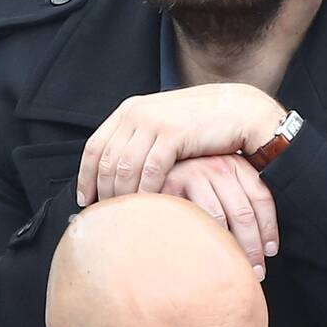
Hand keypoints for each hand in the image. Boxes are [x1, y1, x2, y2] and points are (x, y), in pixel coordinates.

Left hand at [76, 84, 287, 206]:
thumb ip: (143, 137)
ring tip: (127, 216)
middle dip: (103, 192)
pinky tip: (149, 206)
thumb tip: (122, 166)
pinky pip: (151, 169)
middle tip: (108, 215)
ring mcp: (155, 122)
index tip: (86, 199)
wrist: (241, 110)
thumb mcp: (167, 123)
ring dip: (123, 195)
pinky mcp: (174, 134)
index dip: (86, 176)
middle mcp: (137, 113)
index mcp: (131, 109)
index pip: (95, 146)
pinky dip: (146, 191)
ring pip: (125, 167)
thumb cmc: (206, 122)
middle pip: (106, 160)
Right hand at [161, 155, 278, 278]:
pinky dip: (200, 241)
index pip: (261, 198)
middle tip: (256, 271)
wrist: (154, 162)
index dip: (269, 229)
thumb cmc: (192, 176)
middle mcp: (219, 166)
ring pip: (219, 219)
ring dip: (229, 248)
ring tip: (233, 270)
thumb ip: (240, 196)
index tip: (270, 252)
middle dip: (253, 246)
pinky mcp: (171, 186)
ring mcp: (194, 174)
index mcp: (237, 164)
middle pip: (244, 213)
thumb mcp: (221, 177)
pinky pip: (191, 219)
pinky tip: (206, 257)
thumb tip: (265, 239)